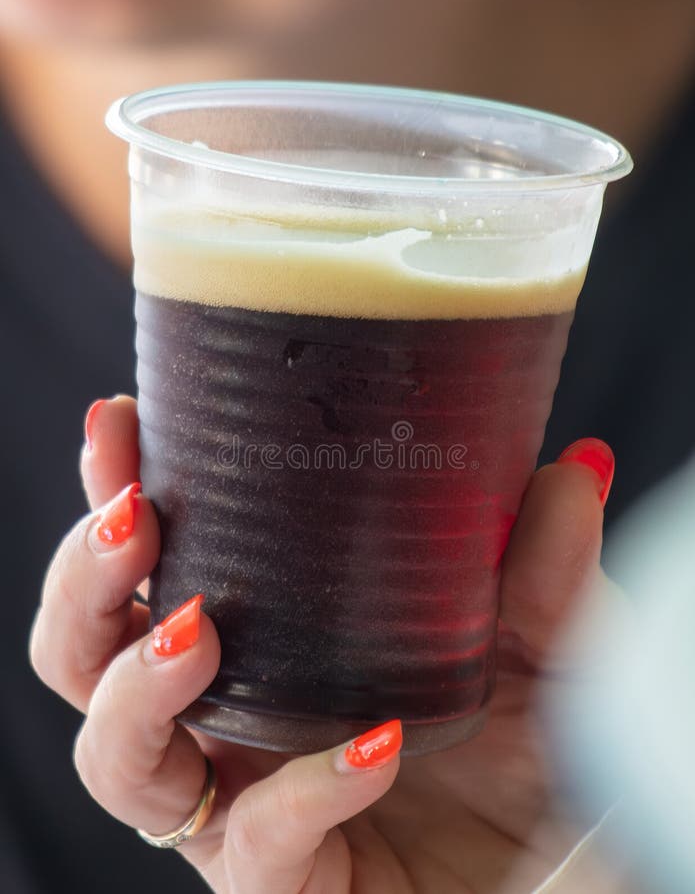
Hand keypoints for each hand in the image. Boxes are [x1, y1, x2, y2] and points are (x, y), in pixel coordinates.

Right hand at [30, 395, 624, 892]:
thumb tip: (575, 462)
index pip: (154, 558)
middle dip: (83, 581)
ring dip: (136, 684)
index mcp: (261, 634)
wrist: (561, 863)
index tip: (123, 424)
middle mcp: (227, 713)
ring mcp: (241, 801)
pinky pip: (256, 845)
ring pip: (116, 757)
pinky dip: (307, 788)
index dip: (113, 492)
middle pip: (85, 654)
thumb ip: (546, 563)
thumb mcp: (539, 637)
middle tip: (131, 520)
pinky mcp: (282, 884)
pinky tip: (377, 743)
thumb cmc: (528, 745)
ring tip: (195, 627)